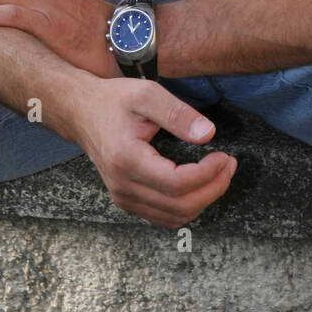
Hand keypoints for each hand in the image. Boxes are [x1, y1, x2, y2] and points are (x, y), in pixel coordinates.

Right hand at [74, 79, 236, 228]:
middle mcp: (123, 186)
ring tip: (220, 174)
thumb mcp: (146, 95)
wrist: (81, 112)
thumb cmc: (113, 100)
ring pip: (174, 217)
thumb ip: (178, 113)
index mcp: (127, 160)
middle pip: (179, 206)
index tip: (225, 156)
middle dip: (213, 188)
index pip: (177, 183)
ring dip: (204, 199)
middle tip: (229, 165)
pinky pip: (164, 216)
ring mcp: (123, 197)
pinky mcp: (126, 200)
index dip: (208, 174)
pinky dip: (187, 206)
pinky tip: (200, 185)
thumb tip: (208, 134)